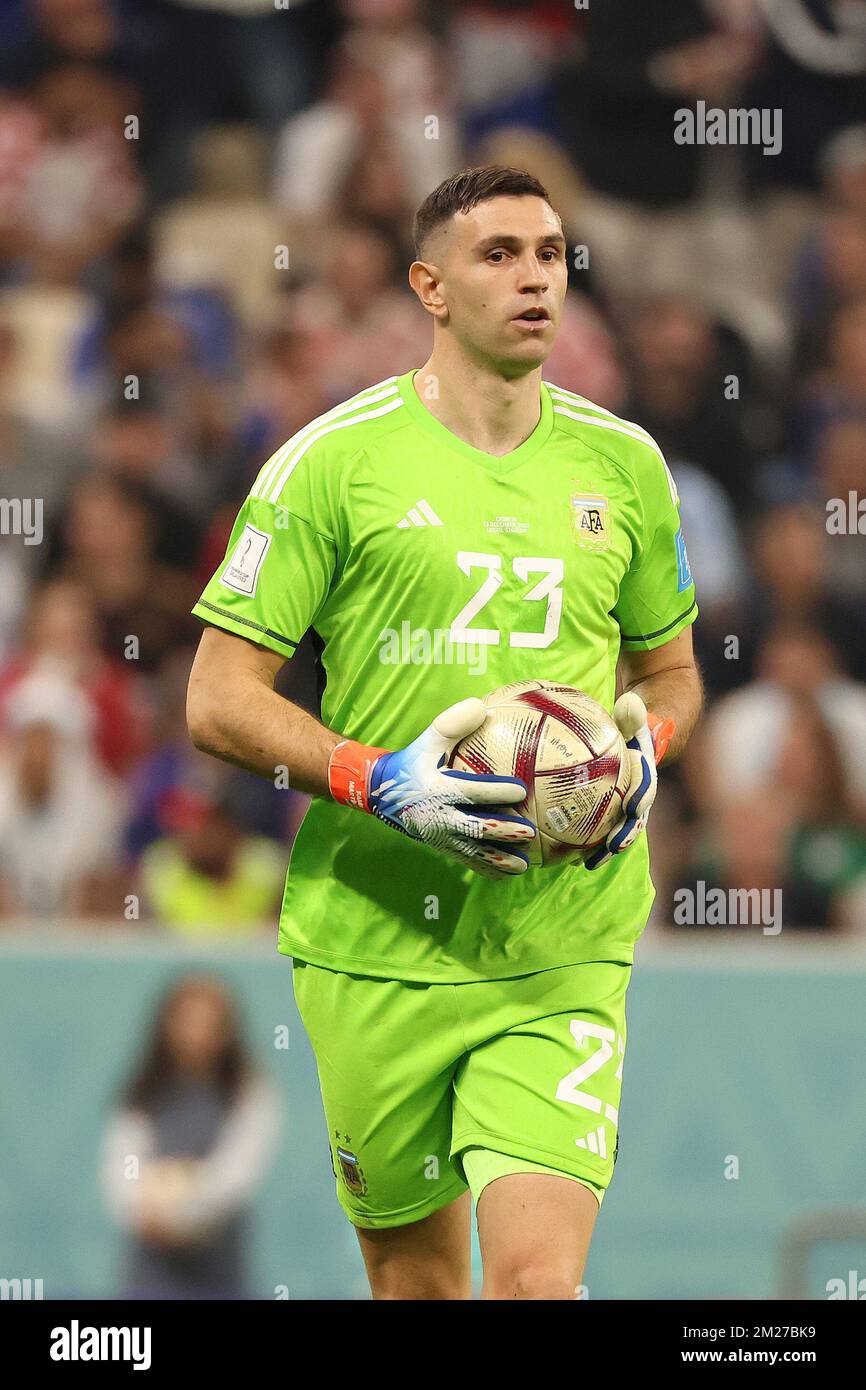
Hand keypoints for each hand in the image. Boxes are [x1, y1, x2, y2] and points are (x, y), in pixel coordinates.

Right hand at [328, 697, 536, 876]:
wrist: (380, 793)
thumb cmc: (411, 763)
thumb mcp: (426, 740)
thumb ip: (452, 724)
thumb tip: (481, 707)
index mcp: (438, 789)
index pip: (471, 792)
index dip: (496, 792)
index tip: (520, 790)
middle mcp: (439, 816)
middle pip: (476, 828)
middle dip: (504, 832)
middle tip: (529, 832)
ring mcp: (440, 836)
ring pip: (474, 852)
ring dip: (500, 859)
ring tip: (523, 864)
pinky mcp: (442, 847)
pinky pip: (467, 861)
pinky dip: (488, 868)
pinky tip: (507, 872)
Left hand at [584, 693, 674, 870]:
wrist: (651, 722)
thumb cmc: (640, 714)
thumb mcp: (638, 709)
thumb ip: (634, 712)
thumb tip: (629, 702)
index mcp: (648, 768)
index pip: (646, 783)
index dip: (641, 795)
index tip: (633, 806)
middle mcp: (640, 788)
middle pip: (635, 814)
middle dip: (626, 831)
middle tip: (613, 846)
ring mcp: (628, 798)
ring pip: (619, 825)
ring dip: (607, 844)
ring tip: (589, 862)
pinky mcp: (613, 804)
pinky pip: (602, 822)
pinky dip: (588, 837)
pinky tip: (567, 853)